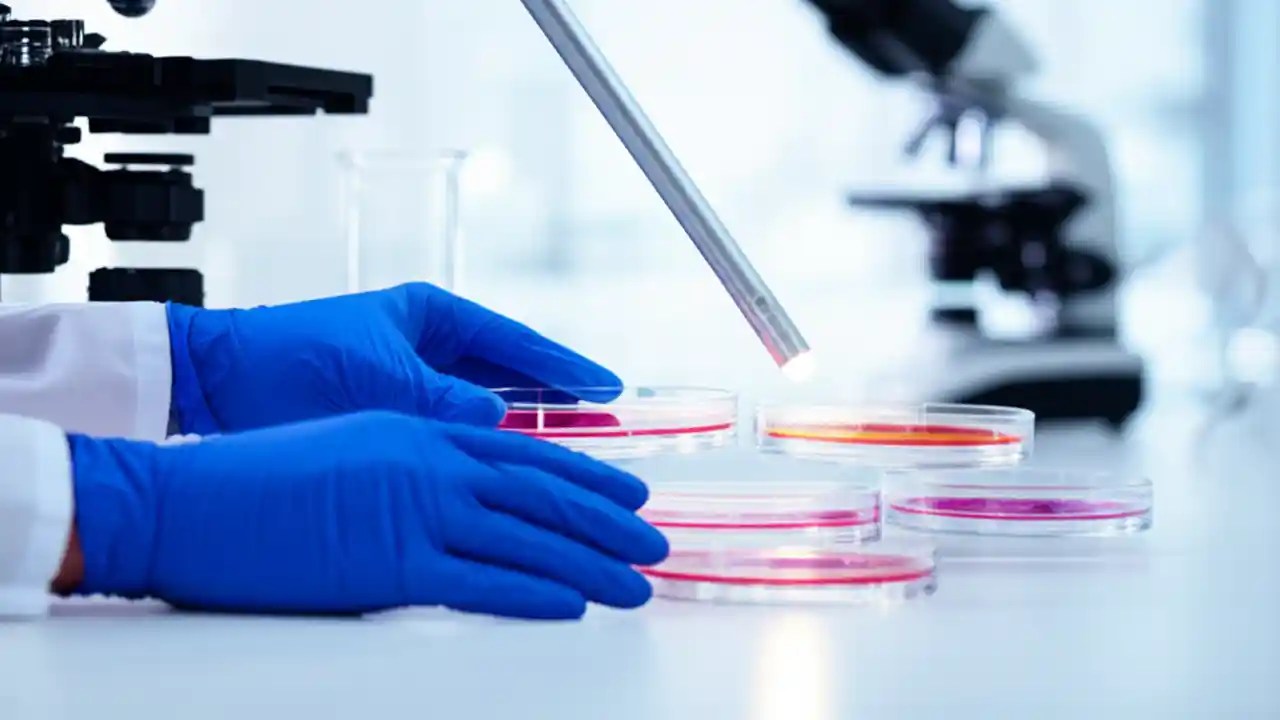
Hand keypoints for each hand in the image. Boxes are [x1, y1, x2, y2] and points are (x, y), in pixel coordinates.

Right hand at [67, 411, 667, 618]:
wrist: (185, 500)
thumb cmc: (255, 480)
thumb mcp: (353, 449)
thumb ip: (416, 470)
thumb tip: (463, 506)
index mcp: (421, 430)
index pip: (526, 454)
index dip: (588, 476)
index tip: (628, 495)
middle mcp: (430, 462)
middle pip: (544, 493)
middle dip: (608, 522)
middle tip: (655, 544)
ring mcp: (415, 511)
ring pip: (528, 538)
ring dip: (592, 565)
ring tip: (638, 584)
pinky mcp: (392, 564)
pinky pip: (484, 580)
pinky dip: (536, 593)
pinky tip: (576, 604)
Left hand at [167, 283, 620, 434]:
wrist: (215, 384)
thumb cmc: (292, 361)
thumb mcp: (379, 377)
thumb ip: (443, 401)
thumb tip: (500, 417)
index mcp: (428, 314)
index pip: (515, 342)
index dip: (565, 366)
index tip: (608, 386)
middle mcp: (426, 345)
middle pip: (510, 373)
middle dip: (555, 398)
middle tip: (603, 424)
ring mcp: (410, 380)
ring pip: (485, 406)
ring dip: (523, 426)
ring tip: (569, 450)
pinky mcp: (391, 416)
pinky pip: (454, 432)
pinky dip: (482, 447)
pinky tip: (506, 468)